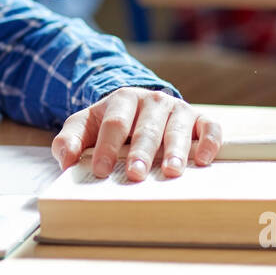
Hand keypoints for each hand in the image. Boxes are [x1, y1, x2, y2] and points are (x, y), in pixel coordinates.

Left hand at [51, 88, 222, 180]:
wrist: (138, 105)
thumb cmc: (111, 122)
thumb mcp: (85, 126)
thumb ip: (70, 141)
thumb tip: (66, 161)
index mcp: (122, 100)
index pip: (114, 123)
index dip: (106, 146)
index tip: (100, 170)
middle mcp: (152, 101)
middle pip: (146, 128)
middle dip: (141, 151)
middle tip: (135, 174)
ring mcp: (177, 110)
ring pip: (178, 128)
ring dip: (175, 150)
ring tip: (171, 172)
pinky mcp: (199, 119)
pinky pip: (209, 128)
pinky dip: (209, 142)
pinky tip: (203, 160)